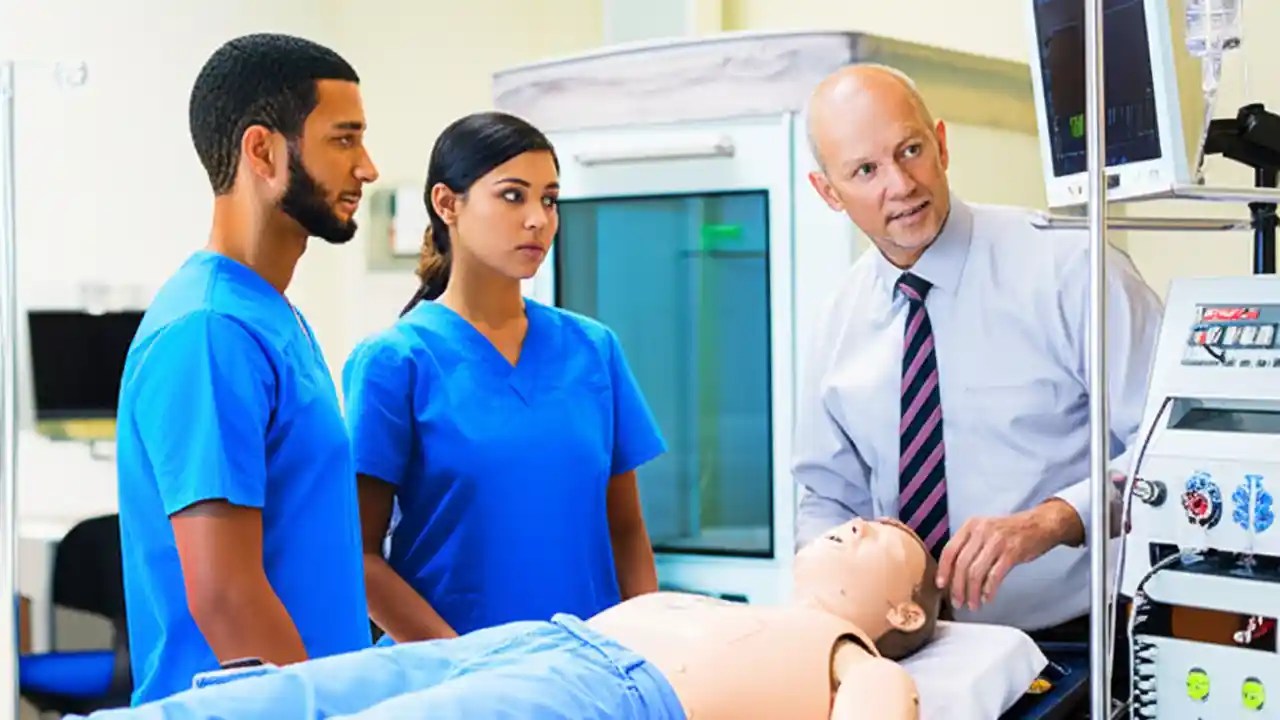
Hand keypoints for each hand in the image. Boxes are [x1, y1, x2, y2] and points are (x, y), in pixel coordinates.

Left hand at [935, 499, 1082, 610]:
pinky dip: (989, 590)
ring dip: (972, 593)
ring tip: (972, 604)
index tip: (941, 585)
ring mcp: (997, 541)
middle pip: (961, 564)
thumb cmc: (1010, 531)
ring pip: (976, 572)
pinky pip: (995, 575)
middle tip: (957, 602)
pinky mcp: (1012, 552)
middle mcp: (981, 531)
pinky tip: (987, 598)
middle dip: (957, 587)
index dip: (943, 570)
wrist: (1040, 523)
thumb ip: (969, 546)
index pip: (949, 550)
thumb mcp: (985, 530)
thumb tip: (953, 573)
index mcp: (971, 525)